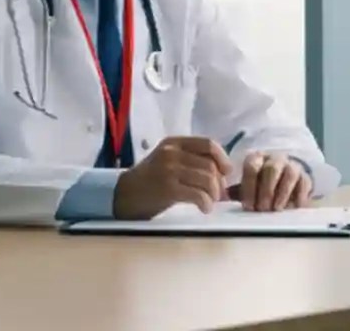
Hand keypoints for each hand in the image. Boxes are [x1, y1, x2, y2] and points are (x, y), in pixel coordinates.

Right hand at [113, 136, 233, 218]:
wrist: (122, 195)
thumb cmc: (149, 180)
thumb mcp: (168, 160)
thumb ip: (191, 160)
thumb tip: (223, 172)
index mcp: (174, 143)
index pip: (207, 144)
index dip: (222, 158)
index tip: (227, 171)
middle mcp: (172, 153)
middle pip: (210, 164)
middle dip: (219, 182)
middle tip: (218, 194)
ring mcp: (169, 170)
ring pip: (207, 179)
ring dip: (214, 194)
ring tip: (210, 202)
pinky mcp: (168, 189)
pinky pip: (198, 194)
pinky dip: (206, 202)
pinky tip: (205, 208)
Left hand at [235, 152, 311, 211]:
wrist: (286, 178)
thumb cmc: (261, 184)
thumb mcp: (249, 185)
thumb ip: (237, 191)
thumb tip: (221, 197)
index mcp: (257, 158)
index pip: (252, 167)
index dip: (249, 187)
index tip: (248, 206)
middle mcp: (275, 159)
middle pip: (271, 170)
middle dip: (266, 191)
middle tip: (261, 209)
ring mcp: (292, 166)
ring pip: (289, 174)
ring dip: (282, 193)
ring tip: (275, 209)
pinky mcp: (305, 176)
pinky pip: (304, 183)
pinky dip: (299, 196)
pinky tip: (292, 207)